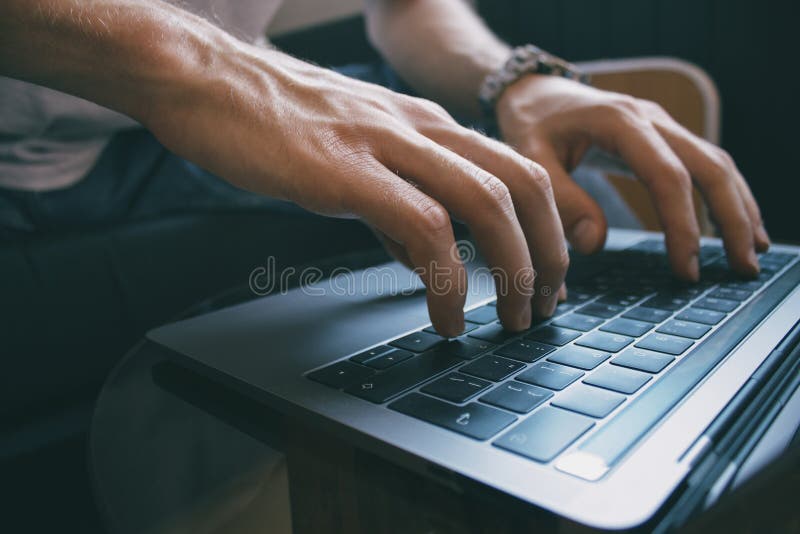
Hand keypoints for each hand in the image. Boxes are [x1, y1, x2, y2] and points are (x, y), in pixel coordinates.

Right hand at [144, 47, 568, 335]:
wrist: (203, 81)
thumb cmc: (271, 121)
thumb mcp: (352, 158)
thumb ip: (393, 204)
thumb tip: (420, 254)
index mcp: (424, 125)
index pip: (516, 171)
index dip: (544, 230)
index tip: (544, 276)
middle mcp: (419, 127)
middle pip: (522, 185)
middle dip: (548, 254)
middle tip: (545, 307)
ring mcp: (385, 144)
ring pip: (487, 202)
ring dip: (513, 270)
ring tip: (512, 318)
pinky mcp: (346, 170)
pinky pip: (424, 228)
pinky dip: (448, 281)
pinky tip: (445, 315)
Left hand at [496, 75, 769, 280]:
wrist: (535, 91)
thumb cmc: (530, 126)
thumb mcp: (530, 160)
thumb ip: (560, 199)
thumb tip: (595, 243)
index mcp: (619, 122)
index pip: (666, 176)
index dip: (682, 225)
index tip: (686, 268)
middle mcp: (651, 118)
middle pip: (709, 167)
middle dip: (731, 219)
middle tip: (742, 268)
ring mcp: (663, 124)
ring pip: (717, 164)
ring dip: (740, 208)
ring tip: (753, 252)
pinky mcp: (664, 136)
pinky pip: (706, 163)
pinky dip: (727, 194)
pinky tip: (737, 223)